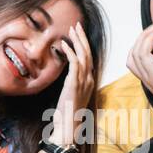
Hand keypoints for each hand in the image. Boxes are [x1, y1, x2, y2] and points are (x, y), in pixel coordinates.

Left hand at [49, 23, 95, 146]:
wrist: (69, 126)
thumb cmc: (69, 114)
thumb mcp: (73, 96)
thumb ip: (73, 85)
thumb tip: (69, 77)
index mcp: (89, 81)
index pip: (89, 58)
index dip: (84, 45)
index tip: (79, 34)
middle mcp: (88, 79)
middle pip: (88, 53)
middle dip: (83, 38)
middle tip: (77, 25)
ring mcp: (82, 82)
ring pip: (83, 56)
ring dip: (77, 41)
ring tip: (72, 30)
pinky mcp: (74, 84)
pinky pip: (74, 64)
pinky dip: (69, 52)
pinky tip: (63, 44)